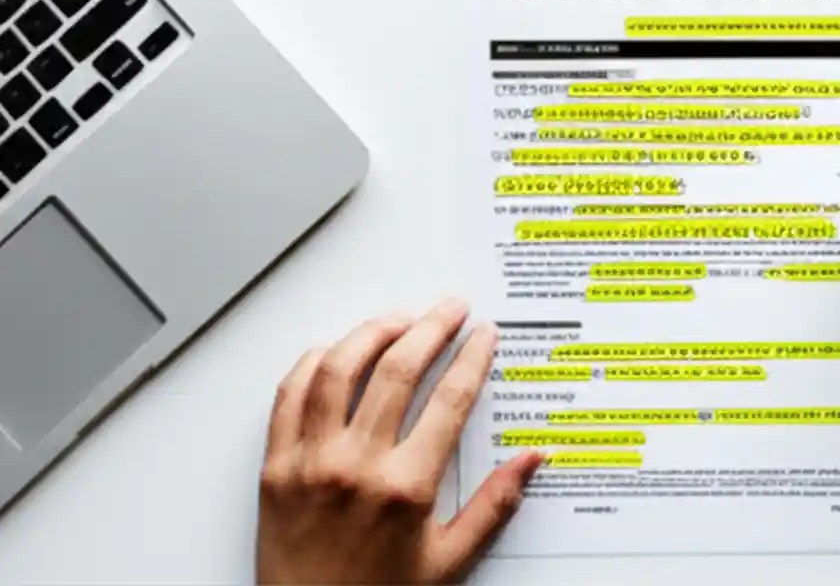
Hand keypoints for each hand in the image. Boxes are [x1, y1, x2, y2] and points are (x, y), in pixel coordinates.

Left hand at [256, 299, 541, 583]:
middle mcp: (355, 466)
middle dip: (431, 327)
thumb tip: (533, 461)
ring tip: (398, 318)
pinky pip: (289, 395)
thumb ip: (494, 506)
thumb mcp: (449, 560)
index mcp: (405, 488)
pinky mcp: (276, 465)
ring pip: (338, 369)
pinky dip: (312, 363)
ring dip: (372, 332)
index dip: (471, 358)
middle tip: (450, 309)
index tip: (483, 336)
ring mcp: (310, 461)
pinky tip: (334, 352)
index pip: (448, 400)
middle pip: (397, 369)